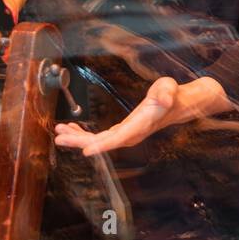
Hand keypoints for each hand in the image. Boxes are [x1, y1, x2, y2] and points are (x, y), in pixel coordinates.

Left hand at [55, 75, 229, 154]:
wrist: (179, 104)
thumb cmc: (172, 94)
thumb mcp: (170, 88)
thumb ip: (167, 92)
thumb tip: (164, 99)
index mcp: (140, 125)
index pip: (119, 138)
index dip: (102, 146)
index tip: (86, 151)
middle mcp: (132, 134)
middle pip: (103, 142)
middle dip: (80, 141)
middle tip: (59, 137)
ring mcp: (126, 134)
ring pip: (99, 141)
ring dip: (78, 137)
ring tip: (59, 132)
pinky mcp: (123, 131)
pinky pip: (101, 136)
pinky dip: (86, 133)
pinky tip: (73, 128)